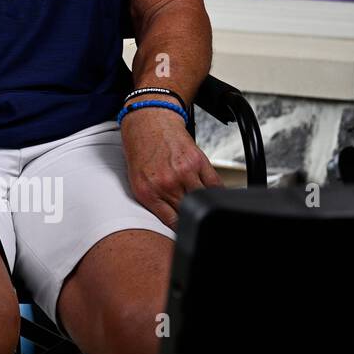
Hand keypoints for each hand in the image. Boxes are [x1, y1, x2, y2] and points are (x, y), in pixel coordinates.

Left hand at [121, 107, 223, 228]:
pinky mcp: (198, 161)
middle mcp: (166, 184)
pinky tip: (214, 195)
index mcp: (147, 192)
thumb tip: (172, 220)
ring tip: (204, 206)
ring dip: (205, 206)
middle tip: (196, 219)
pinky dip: (217, 193)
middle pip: (188, 213)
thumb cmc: (140, 150)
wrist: (148, 121)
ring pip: (203, 201)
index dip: (181, 230)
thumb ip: (154, 201)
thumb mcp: (137, 180)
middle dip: (192, 218)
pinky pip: (215, 186)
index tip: (186, 231)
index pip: (171, 223)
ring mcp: (183, 173)